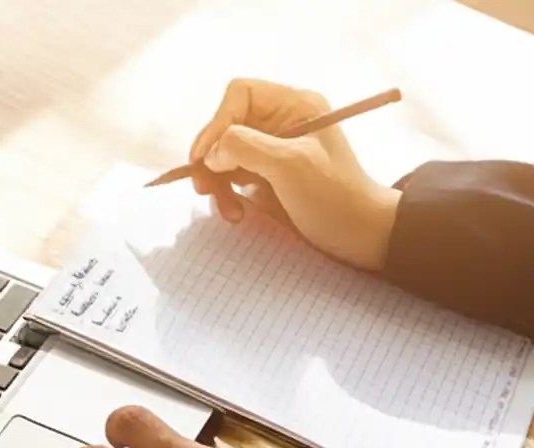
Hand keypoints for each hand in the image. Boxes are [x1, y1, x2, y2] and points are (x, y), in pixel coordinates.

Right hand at [189, 78, 401, 270]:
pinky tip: (236, 213)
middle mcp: (281, 121)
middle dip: (212, 158)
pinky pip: (232, 177)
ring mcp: (273, 149)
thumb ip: (244, 147)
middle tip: (204, 189)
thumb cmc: (333, 196)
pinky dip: (227, 195)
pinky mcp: (267, 176)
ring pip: (224, 155)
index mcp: (294, 105)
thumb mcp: (289, 165)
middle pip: (226, 126)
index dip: (217, 122)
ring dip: (217, 183)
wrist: (361, 235)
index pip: (239, 95)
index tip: (206, 157)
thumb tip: (211, 153)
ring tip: (228, 211)